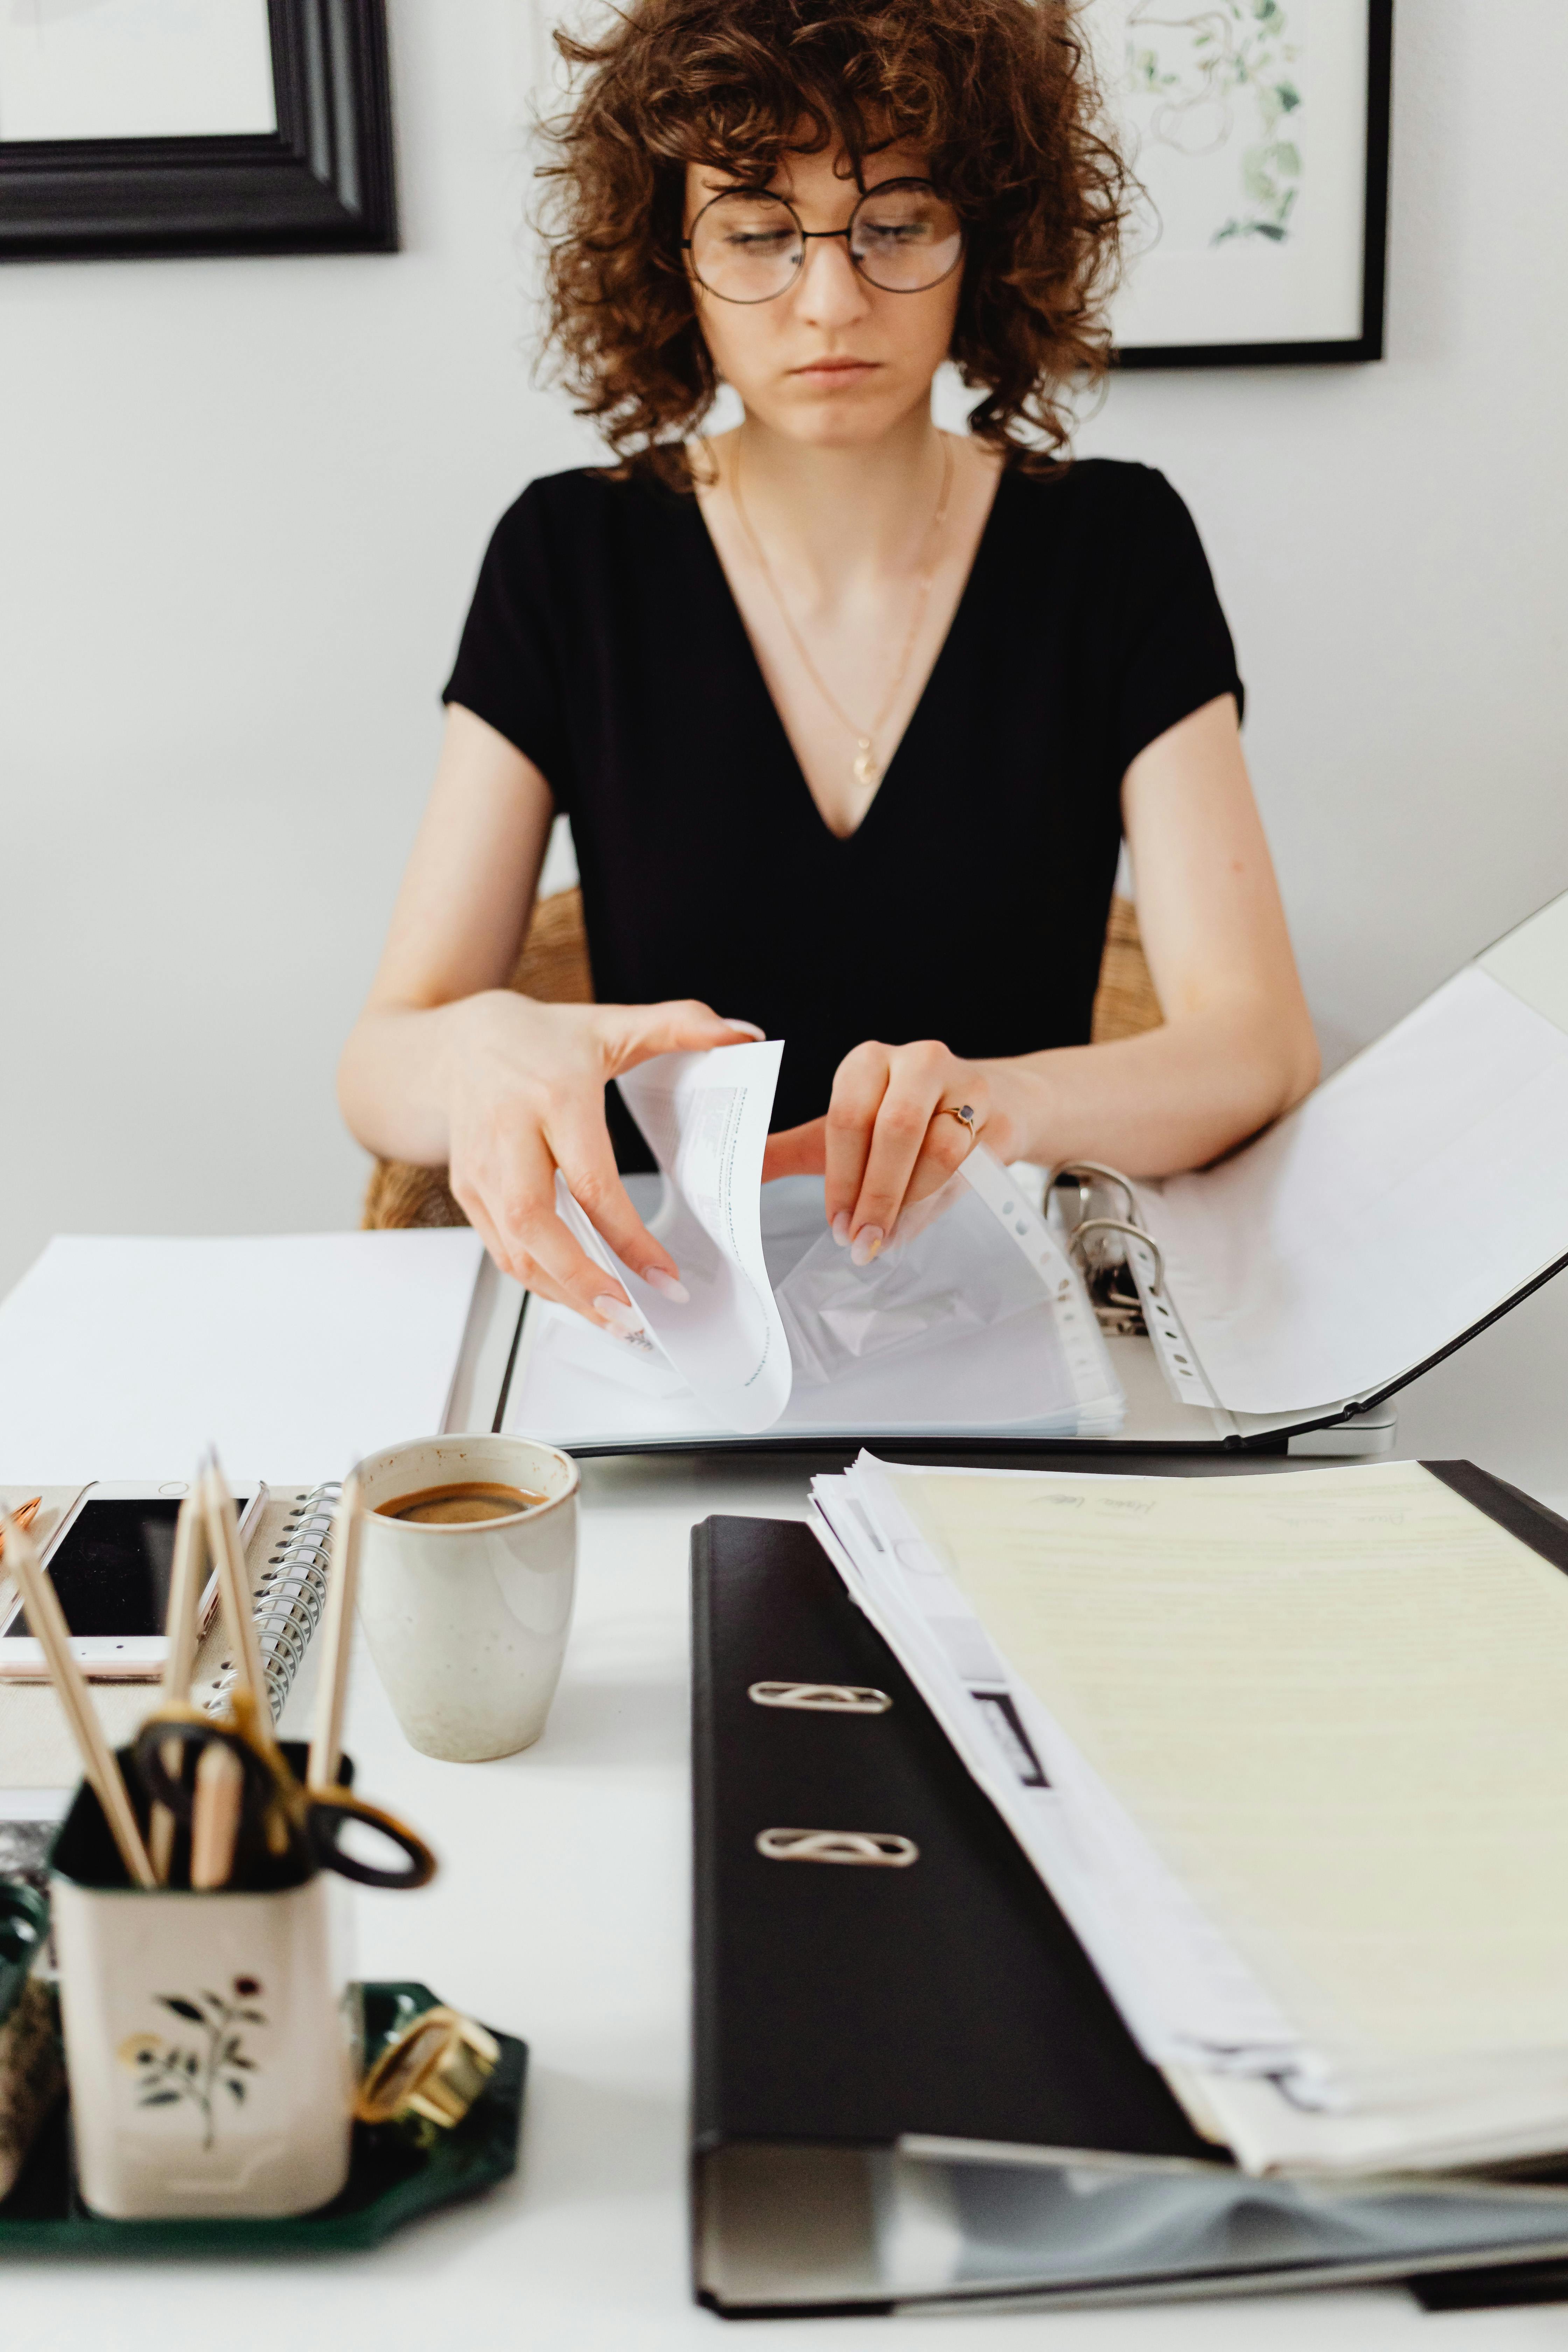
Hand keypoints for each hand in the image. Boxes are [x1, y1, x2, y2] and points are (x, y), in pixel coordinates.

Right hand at [444, 993, 761, 1329]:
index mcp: (553, 1096)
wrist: (460, 1042)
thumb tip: (746, 1034)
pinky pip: (500, 1249)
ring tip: (614, 1320)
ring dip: (562, 1293)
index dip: (629, 1237)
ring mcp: (480, 1168)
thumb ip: (683, 1024)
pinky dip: (539, 1279)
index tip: (665, 1276)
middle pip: (535, 1224)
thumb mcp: (615, 1023)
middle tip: (631, 1318)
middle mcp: (508, 1135)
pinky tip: (578, 1295)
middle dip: (582, 1281)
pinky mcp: (466, 1190)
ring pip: (513, 1248)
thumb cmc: (542, 1038)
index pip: (591, 1182)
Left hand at [762, 1040, 1020, 1261]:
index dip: (841, 1178)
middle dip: (875, 1195)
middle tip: (860, 1243)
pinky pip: (971, 1166)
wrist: (985, 1107)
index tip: (835, 1225)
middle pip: (895, 1130)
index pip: (848, 1119)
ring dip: (910, 1202)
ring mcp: (966, 1086)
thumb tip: (730, 1170)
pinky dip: (941, 1202)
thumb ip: (787, 1150)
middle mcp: (917, 1061)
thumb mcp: (841, 1133)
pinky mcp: (1000, 1118)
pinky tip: (918, 1224)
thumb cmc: (899, 1122)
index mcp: (868, 1062)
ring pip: (939, 1149)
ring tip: (887, 1238)